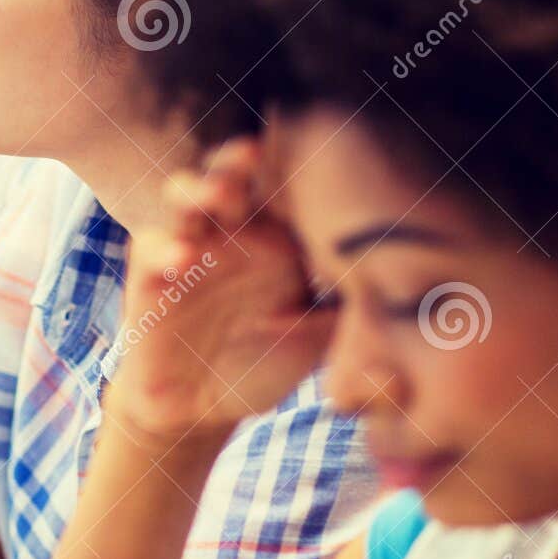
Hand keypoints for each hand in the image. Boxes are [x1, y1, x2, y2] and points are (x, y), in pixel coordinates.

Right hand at [108, 137, 332, 446]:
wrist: (198, 411)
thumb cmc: (260, 363)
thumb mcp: (317, 335)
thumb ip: (351, 307)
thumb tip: (408, 290)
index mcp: (272, 237)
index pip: (280, 185)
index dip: (291, 162)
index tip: (313, 148)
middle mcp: (228, 233)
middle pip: (229, 175)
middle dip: (239, 160)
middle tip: (254, 152)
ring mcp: (186, 250)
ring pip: (184, 198)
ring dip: (199, 188)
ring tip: (219, 193)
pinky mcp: (149, 279)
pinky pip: (151, 251)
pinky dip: (166, 249)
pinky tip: (184, 258)